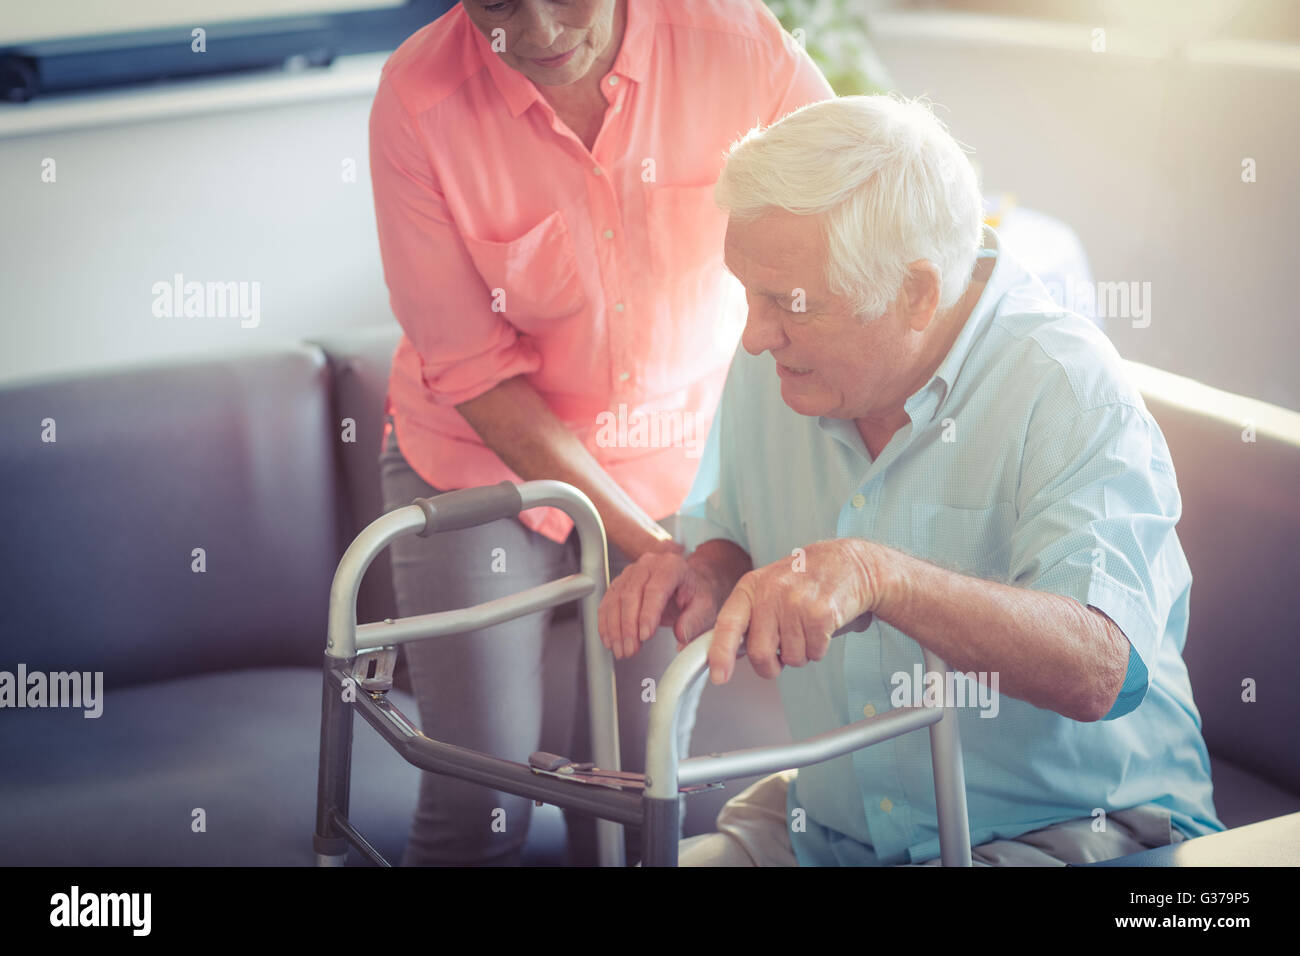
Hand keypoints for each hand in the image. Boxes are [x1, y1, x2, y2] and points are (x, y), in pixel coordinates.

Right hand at [597, 545, 724, 660]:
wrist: (688, 584)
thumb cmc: (696, 594)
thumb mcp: (705, 608)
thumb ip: (694, 622)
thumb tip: (681, 636)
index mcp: (671, 566)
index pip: (655, 589)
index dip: (647, 614)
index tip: (645, 636)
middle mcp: (649, 565)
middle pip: (631, 594)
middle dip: (628, 627)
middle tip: (631, 649)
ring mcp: (631, 573)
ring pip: (615, 599)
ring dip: (615, 629)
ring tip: (621, 650)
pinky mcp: (620, 583)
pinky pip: (607, 603)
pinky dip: (606, 624)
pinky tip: (610, 640)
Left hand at [708, 539, 881, 684]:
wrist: (849, 564)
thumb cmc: (804, 582)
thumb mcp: (768, 588)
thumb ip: (748, 618)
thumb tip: (727, 655)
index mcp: (751, 587)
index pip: (728, 624)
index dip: (720, 654)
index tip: (719, 677)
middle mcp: (770, 592)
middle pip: (760, 653)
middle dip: (771, 666)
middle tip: (781, 654)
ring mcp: (796, 602)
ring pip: (791, 658)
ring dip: (800, 653)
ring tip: (806, 627)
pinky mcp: (821, 614)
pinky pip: (814, 653)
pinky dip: (818, 649)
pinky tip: (822, 626)